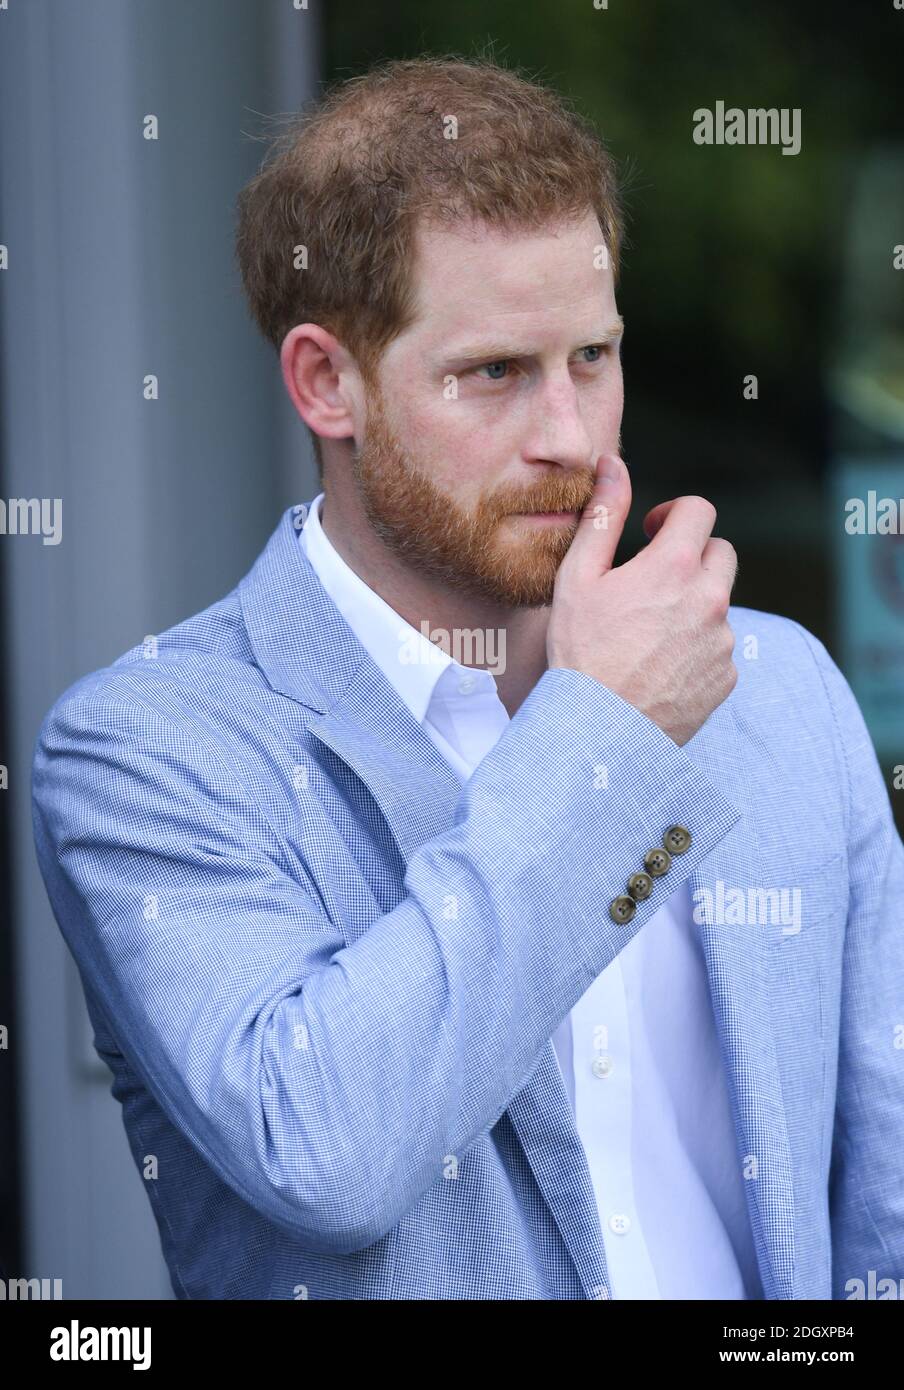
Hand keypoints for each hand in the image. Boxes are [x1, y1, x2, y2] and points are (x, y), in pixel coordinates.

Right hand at [547, 454, 738, 745]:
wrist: (598, 732)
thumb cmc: (580, 653)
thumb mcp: (578, 578)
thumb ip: (603, 516)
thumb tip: (614, 465)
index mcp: (675, 567)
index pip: (700, 511)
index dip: (674, 514)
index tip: (651, 531)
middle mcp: (711, 599)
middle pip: (721, 553)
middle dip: (692, 556)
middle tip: (653, 579)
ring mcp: (723, 641)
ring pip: (717, 604)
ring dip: (691, 606)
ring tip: (644, 634)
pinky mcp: (726, 677)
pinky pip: (717, 648)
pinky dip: (694, 648)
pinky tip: (656, 665)